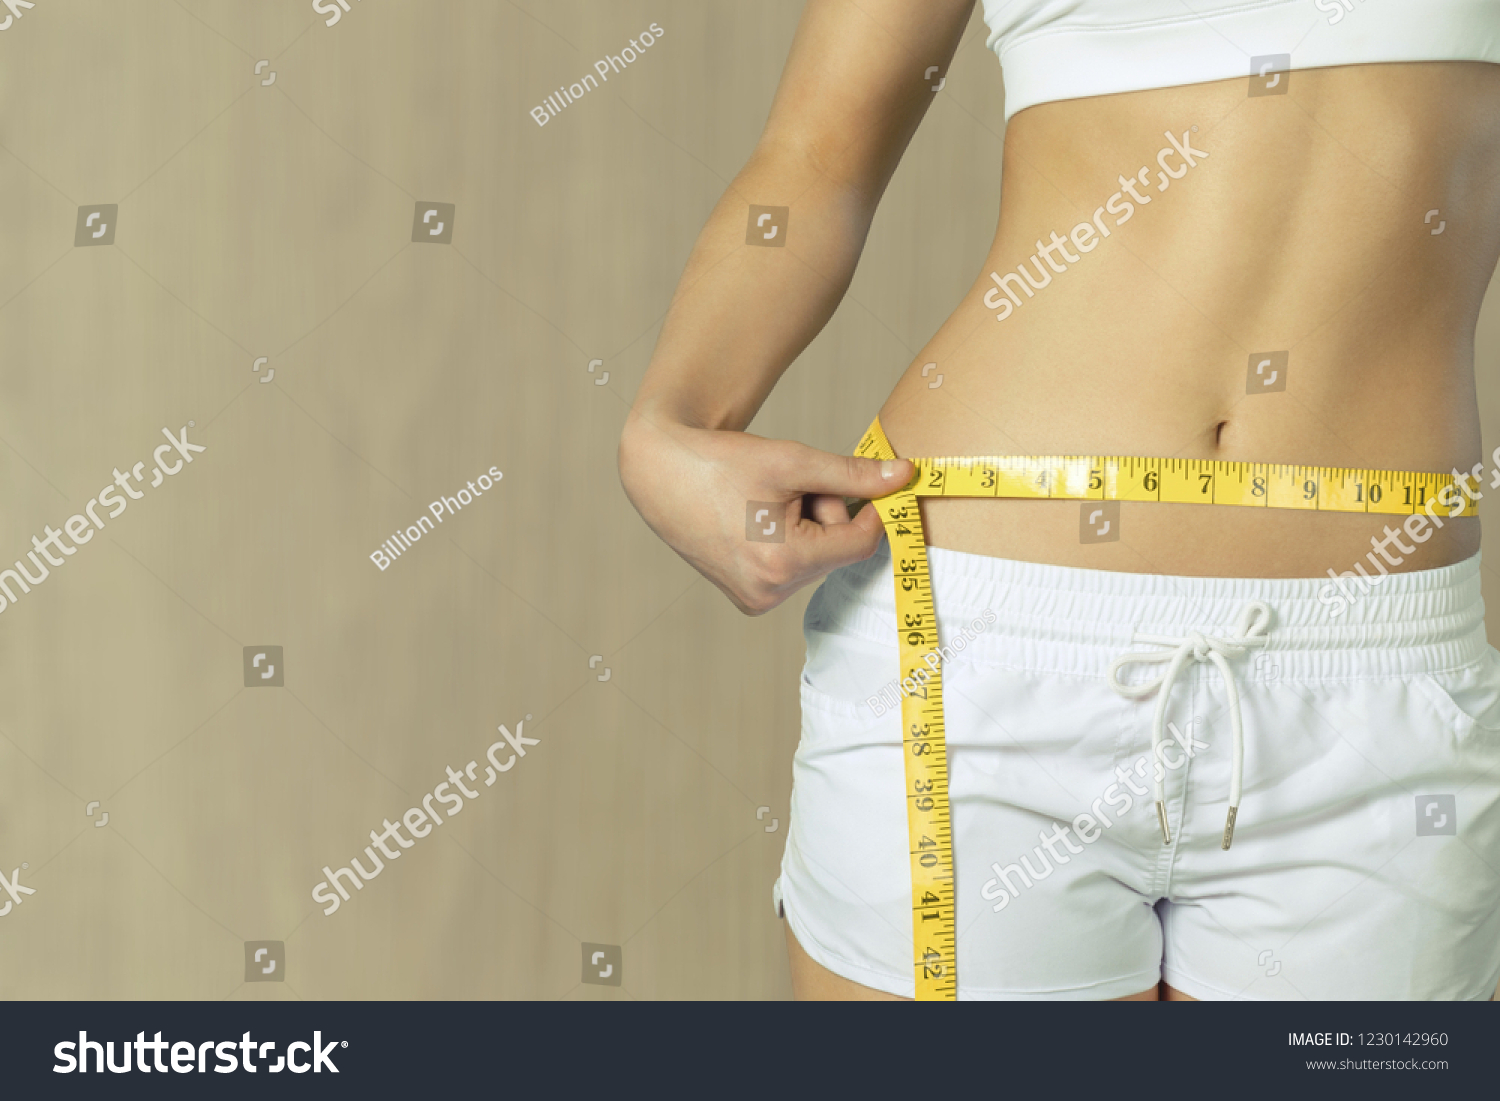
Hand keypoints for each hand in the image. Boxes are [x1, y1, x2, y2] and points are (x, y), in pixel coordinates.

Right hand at [619, 413, 912, 614]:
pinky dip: (789, 543)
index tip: (875, 484)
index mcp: (783, 560)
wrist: (661, 473)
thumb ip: (852, 474)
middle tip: (792, 486)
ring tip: (764, 503)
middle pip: (837, 551)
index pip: (860, 543)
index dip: (874, 511)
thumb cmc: (723, 462)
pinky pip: (794, 570)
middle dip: (828, 514)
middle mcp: (769, 591)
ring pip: (817, 560)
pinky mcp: (748, 599)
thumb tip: (905, 477)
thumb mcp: (793, 461)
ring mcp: (756, 600)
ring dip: (808, 528)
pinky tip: (755, 522)